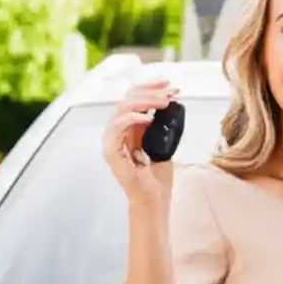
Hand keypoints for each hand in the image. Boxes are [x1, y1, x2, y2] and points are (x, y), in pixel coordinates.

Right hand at [102, 78, 178, 207]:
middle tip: (171, 91)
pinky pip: (116, 127)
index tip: (168, 84)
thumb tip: (170, 101)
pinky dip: (132, 118)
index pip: (133, 97)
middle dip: (151, 91)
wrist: (153, 199)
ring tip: (165, 101)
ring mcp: (112, 141)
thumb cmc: (157, 176)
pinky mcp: (111, 152)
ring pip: (122, 108)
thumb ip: (161, 123)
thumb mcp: (163, 141)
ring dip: (146, 100)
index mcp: (127, 127)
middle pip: (128, 98)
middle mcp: (117, 131)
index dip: (150, 87)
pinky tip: (149, 117)